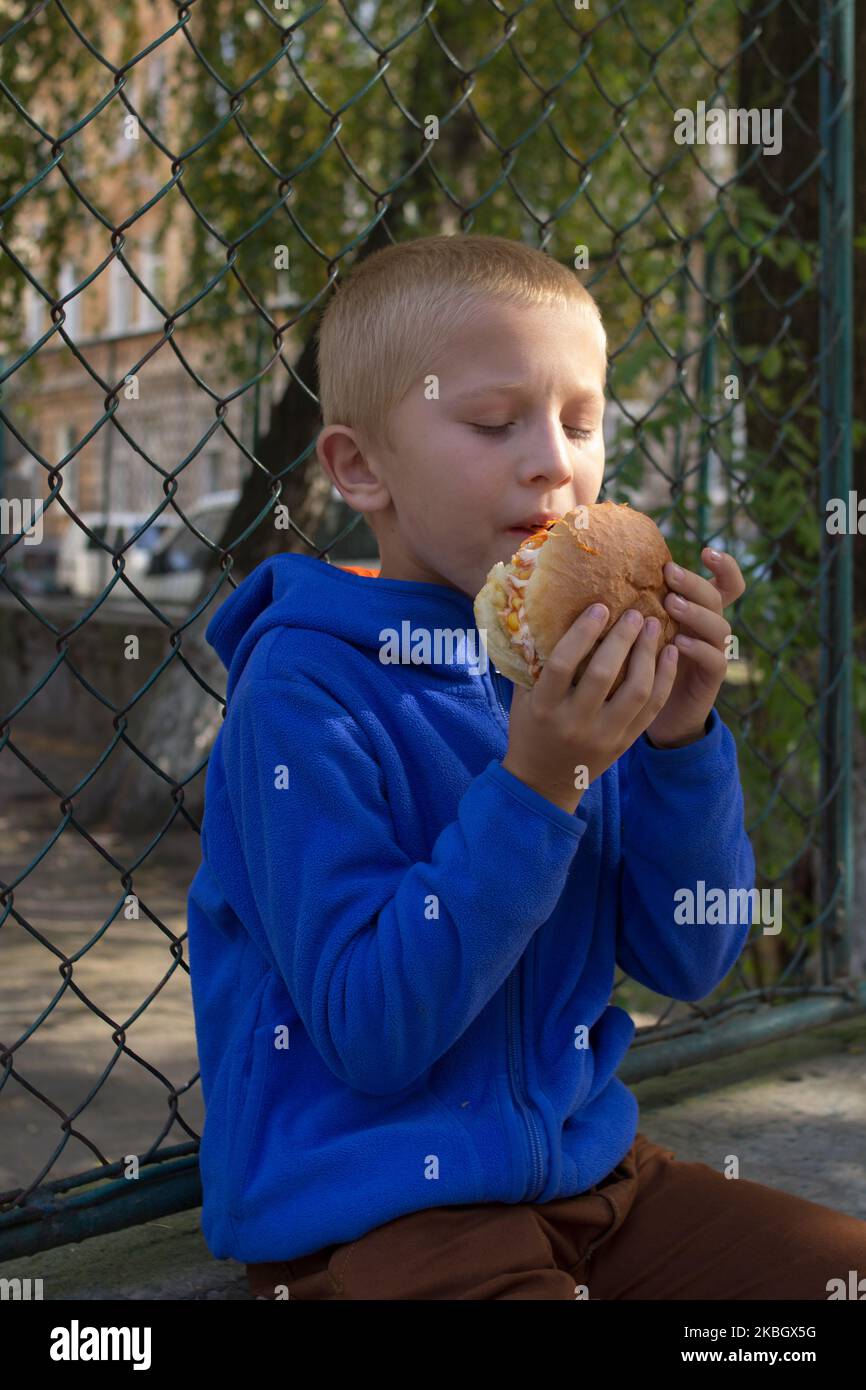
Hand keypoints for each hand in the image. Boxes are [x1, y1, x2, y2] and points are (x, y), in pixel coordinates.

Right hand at [502, 604, 679, 813]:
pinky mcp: (625, 743)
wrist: (544, 783)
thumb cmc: (531, 729)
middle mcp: (574, 722)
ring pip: (636, 691)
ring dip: (648, 654)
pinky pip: (652, 708)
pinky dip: (664, 677)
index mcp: (544, 707)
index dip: (583, 633)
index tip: (599, 607)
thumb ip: (532, 663)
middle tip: (635, 613)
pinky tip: (669, 652)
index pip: (563, 664)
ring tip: (654, 626)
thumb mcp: (523, 698)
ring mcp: (603, 735)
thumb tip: (542, 614)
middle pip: (604, 674)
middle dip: (623, 639)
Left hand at [644, 546, 745, 748]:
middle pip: (716, 598)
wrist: (655, 714)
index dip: (726, 567)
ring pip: (719, 626)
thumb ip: (637, 604)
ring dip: (695, 612)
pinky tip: (678, 643)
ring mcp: (713, 652)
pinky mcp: (711, 679)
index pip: (726, 584)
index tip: (707, 551)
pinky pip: (714, 660)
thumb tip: (605, 569)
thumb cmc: (642, 663)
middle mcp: (709, 628)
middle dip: (694, 583)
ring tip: (671, 604)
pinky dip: (698, 649)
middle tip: (669, 573)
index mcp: (698, 611)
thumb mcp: (642, 630)